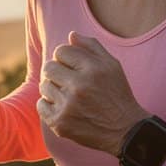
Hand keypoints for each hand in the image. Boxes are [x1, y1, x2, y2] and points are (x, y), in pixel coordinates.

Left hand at [38, 31, 150, 155]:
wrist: (124, 130)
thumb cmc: (117, 94)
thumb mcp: (112, 65)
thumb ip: (92, 47)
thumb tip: (71, 35)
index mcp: (92, 69)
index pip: (61, 51)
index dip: (65, 57)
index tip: (72, 66)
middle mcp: (79, 86)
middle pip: (49, 67)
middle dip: (56, 71)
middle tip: (67, 80)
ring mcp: (68, 105)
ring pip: (44, 86)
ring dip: (54, 88)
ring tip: (68, 95)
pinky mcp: (60, 123)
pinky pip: (41, 104)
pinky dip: (49, 104)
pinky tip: (64, 107)